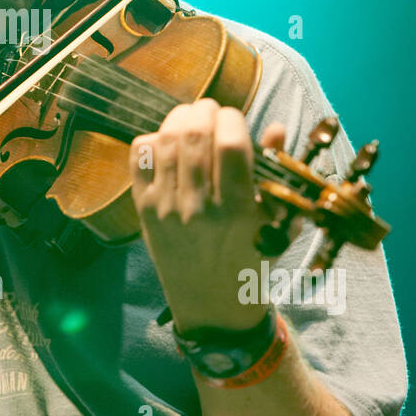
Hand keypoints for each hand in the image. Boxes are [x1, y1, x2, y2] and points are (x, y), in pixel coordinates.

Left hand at [129, 99, 286, 331]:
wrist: (213, 305)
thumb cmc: (252, 259)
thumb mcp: (276, 222)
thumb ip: (276, 173)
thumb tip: (274, 128)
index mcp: (238, 210)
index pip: (231, 143)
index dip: (233, 118)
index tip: (236, 119)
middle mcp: (199, 207)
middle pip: (193, 135)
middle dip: (204, 110)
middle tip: (211, 110)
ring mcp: (166, 208)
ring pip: (164, 142)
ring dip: (178, 119)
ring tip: (190, 118)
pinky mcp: (143, 210)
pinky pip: (139, 159)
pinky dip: (150, 140)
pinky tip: (165, 142)